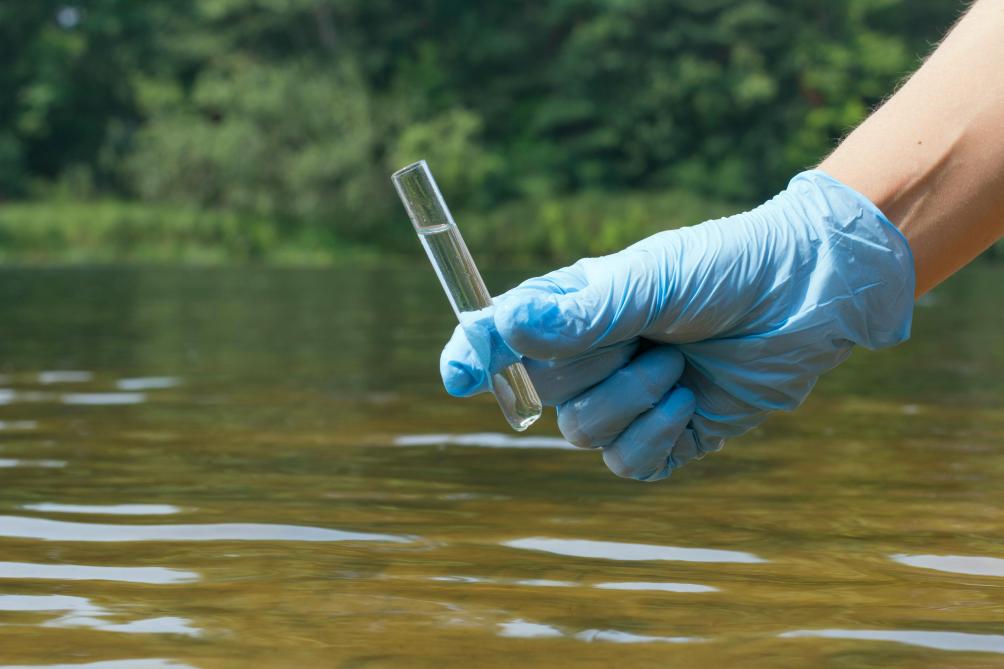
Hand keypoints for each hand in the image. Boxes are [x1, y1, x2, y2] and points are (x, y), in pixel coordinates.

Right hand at [441, 171, 914, 480]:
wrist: (808, 295)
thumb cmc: (726, 266)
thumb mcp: (652, 279)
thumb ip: (581, 310)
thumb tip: (505, 325)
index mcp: (573, 308)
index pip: (501, 337)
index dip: (473, 356)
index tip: (458, 377)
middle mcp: (592, 355)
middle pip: (540, 390)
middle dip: (590, 369)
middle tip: (642, 335)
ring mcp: (628, 398)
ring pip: (582, 432)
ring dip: (632, 399)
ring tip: (679, 361)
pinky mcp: (667, 435)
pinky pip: (628, 463)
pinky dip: (655, 435)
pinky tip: (689, 400)